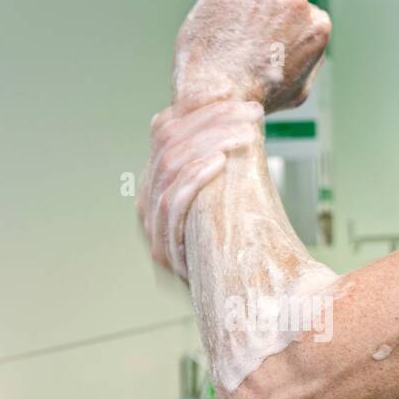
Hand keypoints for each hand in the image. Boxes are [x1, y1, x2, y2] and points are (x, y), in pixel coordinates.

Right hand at [137, 99, 263, 277]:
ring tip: (241, 131)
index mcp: (159, 183)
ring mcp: (153, 229)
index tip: (234, 96)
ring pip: (170, 170)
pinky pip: (174, 205)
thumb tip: (240, 112)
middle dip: (212, 123)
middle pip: (168, 146)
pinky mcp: (165, 253)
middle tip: (250, 112)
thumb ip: (225, 157)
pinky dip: (195, 178)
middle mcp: (148, 204)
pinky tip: (219, 160)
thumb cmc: (246, 243)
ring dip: (210, 144)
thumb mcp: (236, 192)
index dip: (198, 110)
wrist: (249, 302)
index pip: (165, 131)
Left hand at [172, 0, 330, 112]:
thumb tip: (303, 50)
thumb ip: (307, 61)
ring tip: (231, 42)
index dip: (285, 34)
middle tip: (248, 46)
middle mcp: (295, 0)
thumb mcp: (299, 90)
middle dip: (267, 18)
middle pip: (280, 2)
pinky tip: (218, 31)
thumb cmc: (258, 96)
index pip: (304, 19)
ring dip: (244, 11)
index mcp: (317, 24)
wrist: (219, 90)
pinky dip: (222, 5)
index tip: (271, 47)